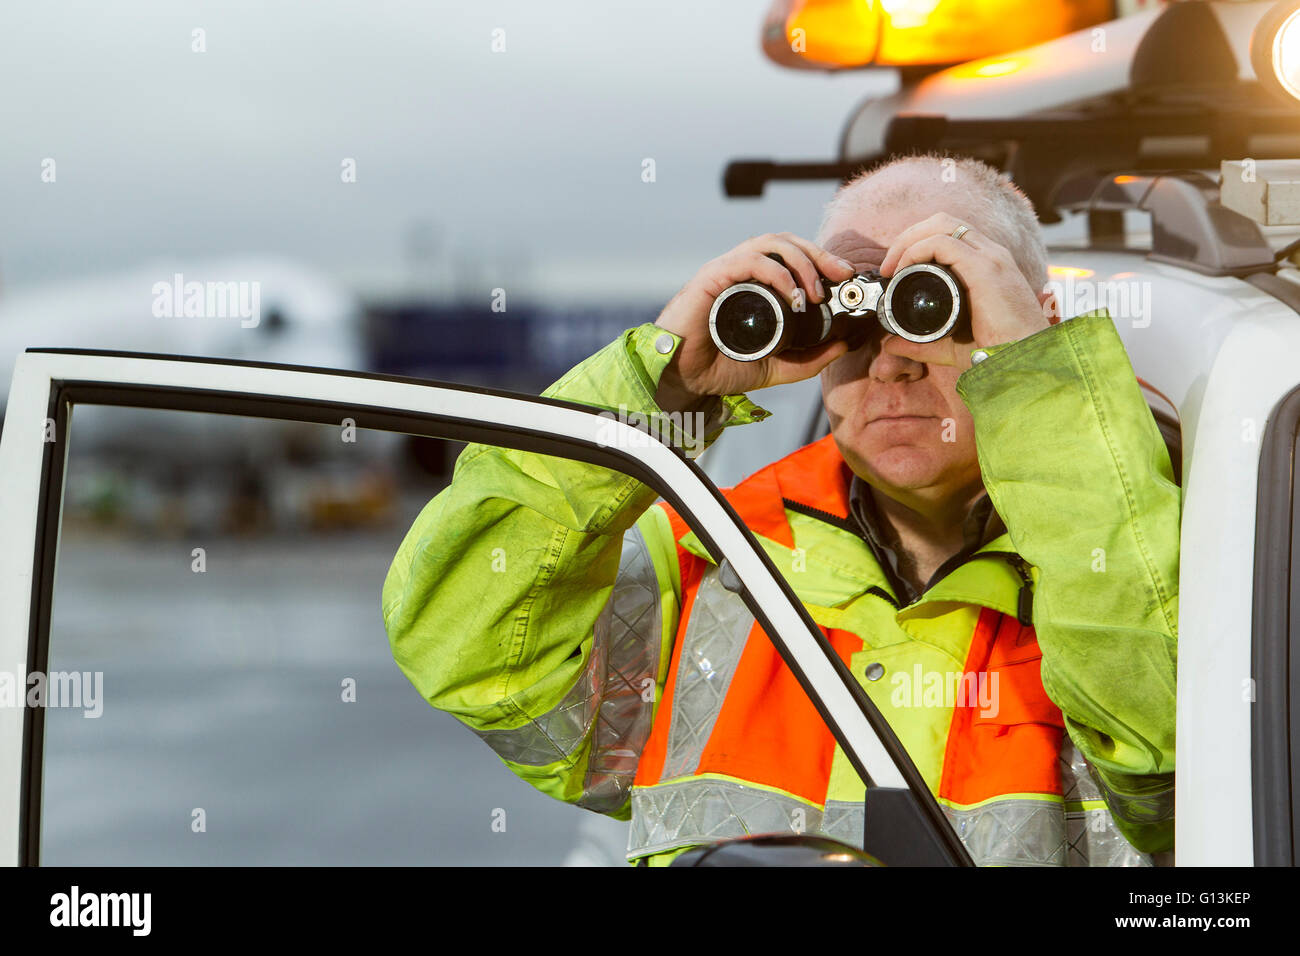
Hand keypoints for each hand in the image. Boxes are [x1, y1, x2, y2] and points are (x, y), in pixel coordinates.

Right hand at [653, 233, 857, 412]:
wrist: (682, 380)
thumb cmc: (718, 368)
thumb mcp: (776, 367)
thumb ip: (809, 359)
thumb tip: (845, 344)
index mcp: (754, 283)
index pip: (792, 255)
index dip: (821, 259)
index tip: (845, 276)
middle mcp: (741, 271)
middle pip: (786, 242)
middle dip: (819, 254)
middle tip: (841, 275)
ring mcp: (726, 271)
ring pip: (770, 243)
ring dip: (801, 261)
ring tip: (815, 293)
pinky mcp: (712, 277)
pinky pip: (749, 261)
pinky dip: (777, 273)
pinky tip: (793, 296)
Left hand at [878, 212, 1053, 370]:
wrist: (1025, 363)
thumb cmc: (997, 355)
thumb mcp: (951, 346)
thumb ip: (922, 344)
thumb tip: (892, 344)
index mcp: (989, 265)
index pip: (950, 233)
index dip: (918, 242)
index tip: (894, 270)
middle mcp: (992, 254)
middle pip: (943, 221)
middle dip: (908, 236)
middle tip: (888, 266)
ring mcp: (990, 258)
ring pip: (941, 224)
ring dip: (908, 240)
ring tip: (891, 267)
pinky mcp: (985, 269)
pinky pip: (942, 243)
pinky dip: (916, 251)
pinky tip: (904, 271)